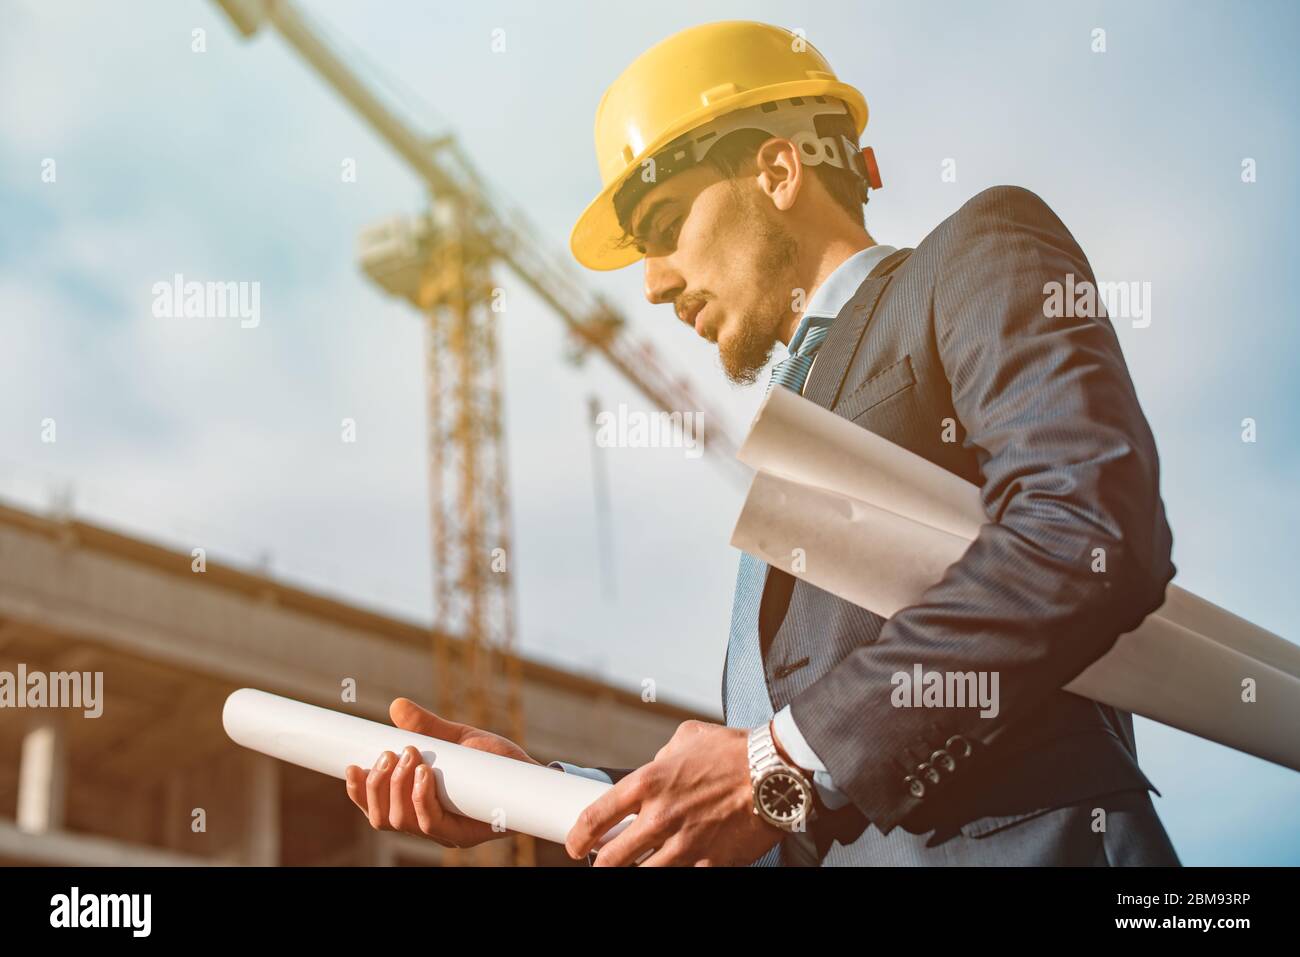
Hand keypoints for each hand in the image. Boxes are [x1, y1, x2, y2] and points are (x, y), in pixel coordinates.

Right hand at [344, 697, 539, 847]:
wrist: (532, 774)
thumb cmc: (494, 761)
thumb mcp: (456, 739)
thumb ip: (427, 727)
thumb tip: (397, 706)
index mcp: (416, 806)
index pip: (376, 808)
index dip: (358, 793)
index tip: (350, 766)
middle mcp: (426, 823)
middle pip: (382, 819)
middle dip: (377, 785)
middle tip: (390, 753)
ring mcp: (445, 833)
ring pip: (402, 822)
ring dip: (398, 787)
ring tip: (409, 755)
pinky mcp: (466, 834)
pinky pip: (432, 825)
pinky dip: (421, 799)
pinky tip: (423, 776)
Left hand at [563, 720, 784, 865]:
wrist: (776, 771)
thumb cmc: (734, 750)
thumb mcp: (687, 737)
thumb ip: (662, 756)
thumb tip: (654, 767)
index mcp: (650, 782)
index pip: (596, 817)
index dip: (578, 837)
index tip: (576, 844)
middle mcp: (661, 817)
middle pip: (612, 858)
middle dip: (601, 865)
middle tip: (600, 864)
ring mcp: (686, 844)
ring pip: (644, 876)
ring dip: (634, 874)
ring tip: (633, 869)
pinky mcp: (711, 862)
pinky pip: (683, 878)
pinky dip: (674, 874)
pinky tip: (671, 869)